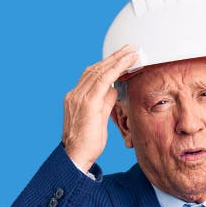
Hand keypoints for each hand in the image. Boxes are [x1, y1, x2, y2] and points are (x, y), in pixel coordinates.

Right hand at [61, 44, 137, 171]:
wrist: (76, 157)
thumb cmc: (87, 143)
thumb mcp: (98, 119)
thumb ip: (105, 102)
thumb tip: (114, 89)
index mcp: (76, 98)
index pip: (91, 76)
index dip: (106, 65)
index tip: (120, 58)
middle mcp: (75, 95)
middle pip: (94, 69)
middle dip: (113, 58)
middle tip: (128, 49)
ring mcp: (79, 97)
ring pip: (99, 71)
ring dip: (116, 60)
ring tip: (131, 53)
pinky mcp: (87, 103)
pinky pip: (102, 80)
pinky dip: (115, 69)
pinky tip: (125, 63)